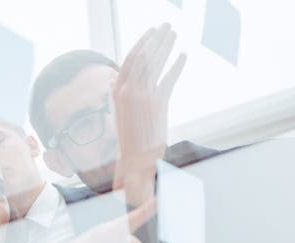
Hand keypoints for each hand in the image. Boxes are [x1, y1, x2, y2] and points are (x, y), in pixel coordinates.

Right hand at [112, 23, 186, 204]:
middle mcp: (128, 91)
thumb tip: (118, 80)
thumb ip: (122, 94)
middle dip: (157, 38)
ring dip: (167, 46)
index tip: (152, 32)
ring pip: (156, 63)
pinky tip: (183, 56)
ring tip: (174, 34)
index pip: (130, 59)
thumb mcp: (121, 112)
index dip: (143, 43)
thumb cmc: (130, 137)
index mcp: (117, 91)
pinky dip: (177, 66)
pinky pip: (169, 79)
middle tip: (167, 26)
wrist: (134, 159)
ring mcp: (143, 97)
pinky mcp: (159, 104)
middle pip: (144, 56)